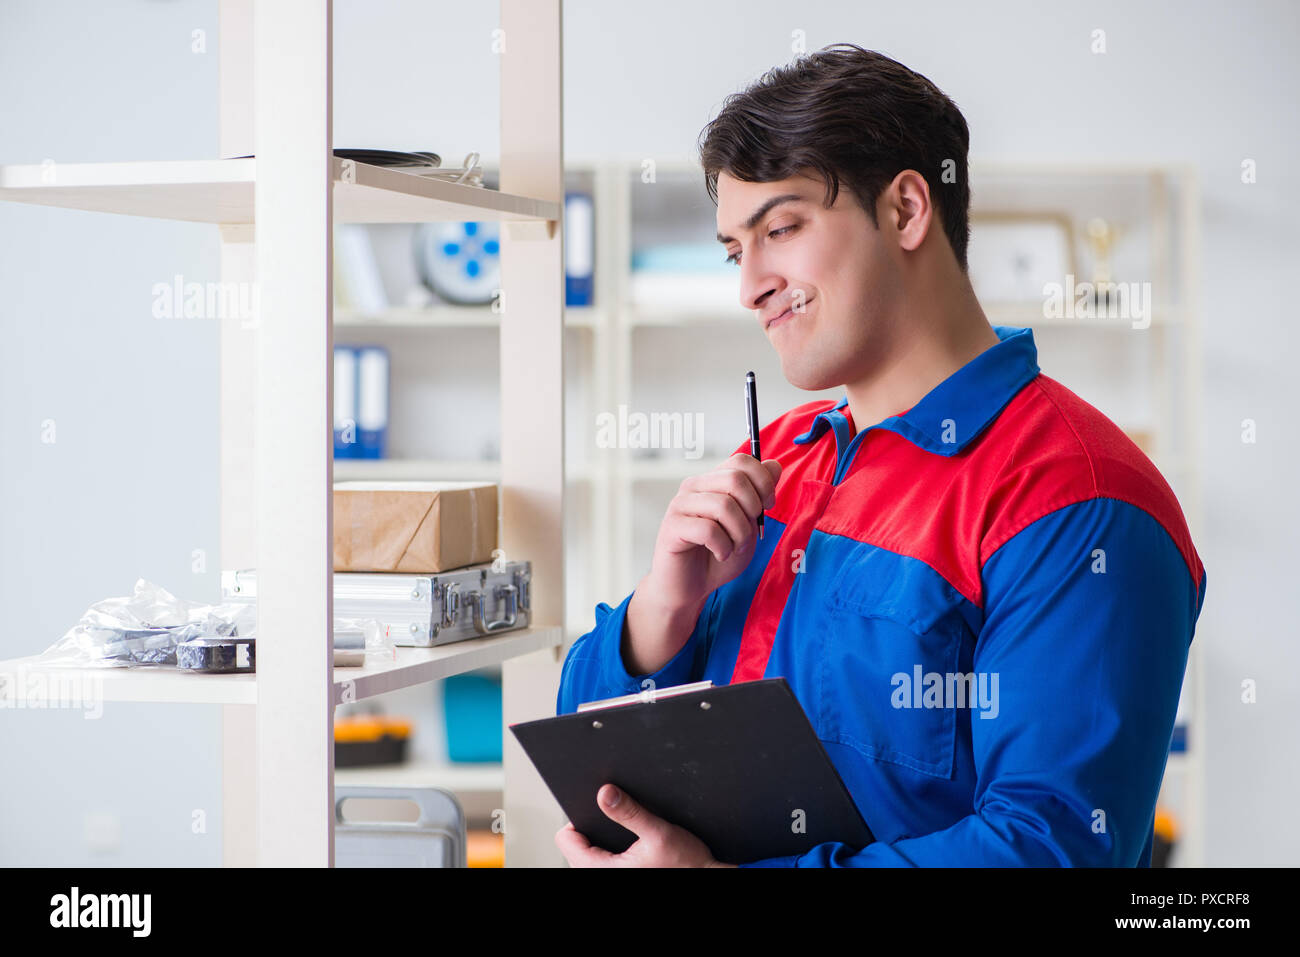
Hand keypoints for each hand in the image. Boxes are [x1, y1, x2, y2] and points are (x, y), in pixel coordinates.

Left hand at [554, 784, 736, 867]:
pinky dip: (615, 848)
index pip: (566, 839)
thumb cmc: (687, 867)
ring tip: (624, 829)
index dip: (578, 818)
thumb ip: (630, 813)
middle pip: (577, 844)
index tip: (596, 807)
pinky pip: (606, 859)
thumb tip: (604, 793)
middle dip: (594, 826)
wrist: (708, 878)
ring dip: (604, 838)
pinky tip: (633, 841)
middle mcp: (602, 875)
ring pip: (591, 853)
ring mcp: (614, 876)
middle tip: (613, 814)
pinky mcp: (626, 875)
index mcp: (601, 870)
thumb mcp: (659, 833)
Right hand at [643, 453, 781, 610]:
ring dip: (739, 534)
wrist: (691, 587)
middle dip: (753, 509)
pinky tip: (720, 554)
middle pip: (735, 479)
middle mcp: (694, 487)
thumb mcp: (748, 524)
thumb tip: (774, 465)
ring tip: (734, 548)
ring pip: (723, 506)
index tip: (767, 506)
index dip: (763, 481)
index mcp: (712, 481)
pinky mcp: (671, 527)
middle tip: (749, 532)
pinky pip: (708, 530)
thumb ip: (759, 496)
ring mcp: (680, 505)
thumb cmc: (718, 554)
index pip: (741, 460)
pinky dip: (723, 547)